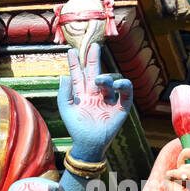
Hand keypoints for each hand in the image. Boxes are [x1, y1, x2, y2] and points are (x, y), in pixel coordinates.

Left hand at [58, 43, 131, 159]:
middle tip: (93, 46)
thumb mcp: (66, 109)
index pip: (78, 75)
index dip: (74, 63)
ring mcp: (108, 100)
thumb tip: (64, 75)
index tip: (71, 50)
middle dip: (93, 59)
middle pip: (94, 72)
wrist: (88, 144)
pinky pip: (126, 94)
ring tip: (99, 79)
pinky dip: (124, 86)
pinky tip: (118, 84)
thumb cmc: (76, 128)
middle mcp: (95, 94)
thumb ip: (64, 93)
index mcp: (82, 94)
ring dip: (105, 78)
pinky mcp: (120, 107)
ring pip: (109, 82)